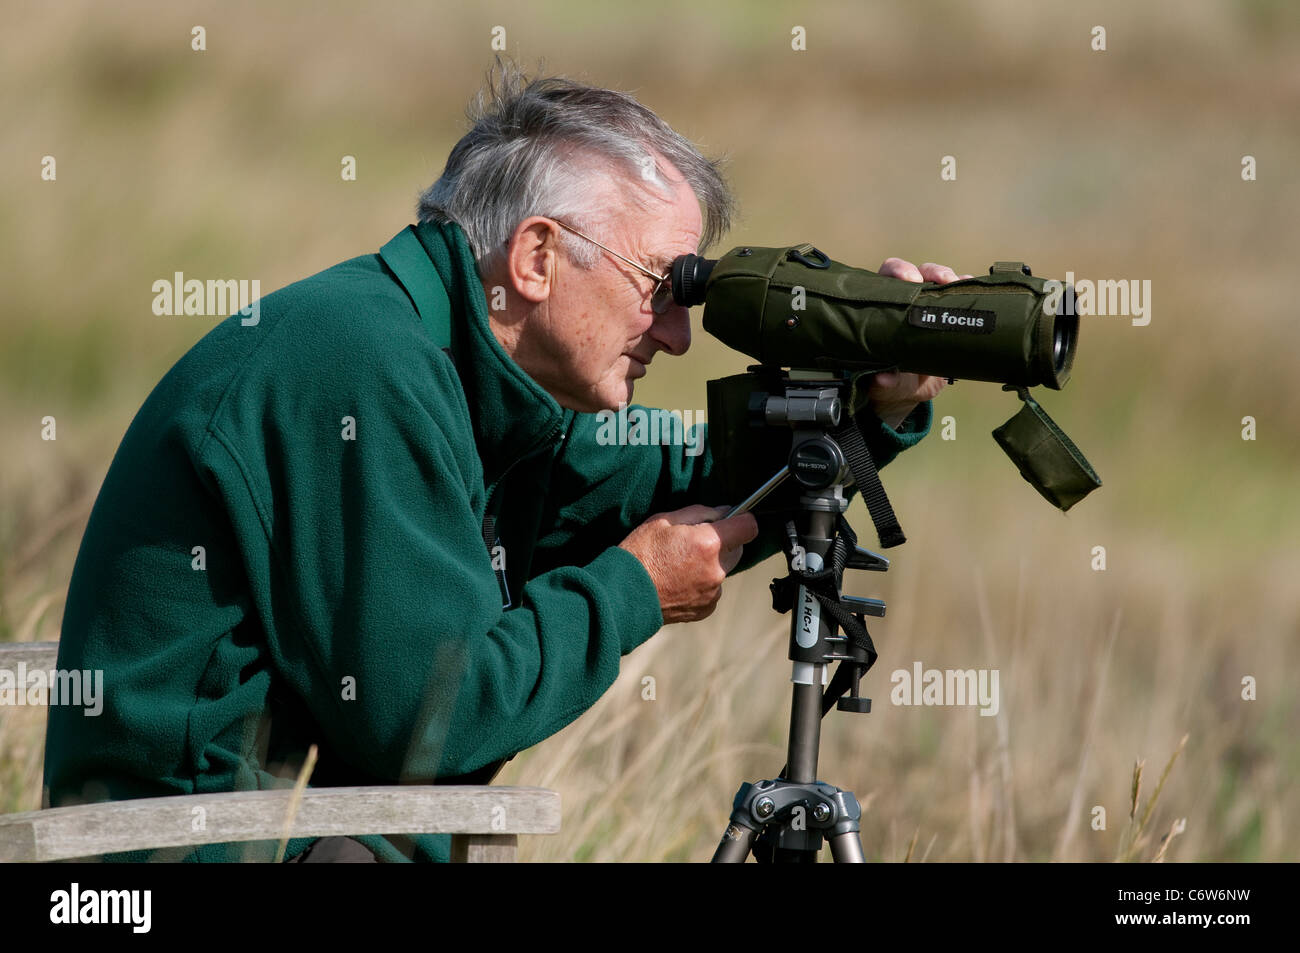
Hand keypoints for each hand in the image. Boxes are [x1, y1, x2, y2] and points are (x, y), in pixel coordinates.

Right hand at [619, 505, 758, 623]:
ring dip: (711, 564)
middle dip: (723, 541)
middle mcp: (716, 569)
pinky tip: (678, 581)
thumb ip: (700, 512)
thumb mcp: (664, 520)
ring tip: (680, 564)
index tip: (732, 519)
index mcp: (708, 543)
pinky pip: (713, 589)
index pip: (749, 527)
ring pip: (724, 570)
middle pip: (737, 548)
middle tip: (694, 541)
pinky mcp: (706, 608)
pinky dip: (702, 583)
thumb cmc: (639, 554)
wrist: (622, 595)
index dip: (742, 520)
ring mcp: (712, 592)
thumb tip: (724, 512)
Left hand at [866, 258, 972, 428]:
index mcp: (886, 307)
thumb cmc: (892, 380)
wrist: (912, 391)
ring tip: (965, 286)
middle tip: (944, 281)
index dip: (898, 270)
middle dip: (935, 272)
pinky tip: (981, 292)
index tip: (909, 279)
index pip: (888, 277)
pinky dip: (974, 291)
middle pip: (922, 273)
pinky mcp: (953, 316)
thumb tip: (884, 378)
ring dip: (957, 281)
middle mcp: (909, 301)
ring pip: (946, 282)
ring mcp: (933, 306)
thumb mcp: (887, 383)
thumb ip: (884, 381)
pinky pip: (966, 297)